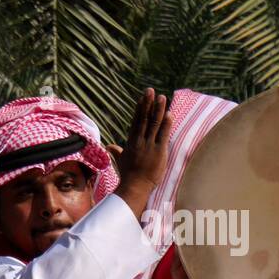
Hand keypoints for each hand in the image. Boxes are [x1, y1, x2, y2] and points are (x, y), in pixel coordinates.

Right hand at [115, 88, 171, 218]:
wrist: (134, 188)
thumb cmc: (128, 175)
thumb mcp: (121, 161)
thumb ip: (117, 151)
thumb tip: (109, 146)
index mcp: (131, 142)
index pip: (136, 121)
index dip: (140, 109)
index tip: (143, 97)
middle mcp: (139, 141)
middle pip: (144, 119)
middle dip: (148, 104)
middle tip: (150, 90)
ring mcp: (149, 146)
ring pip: (154, 124)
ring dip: (158, 110)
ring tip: (162, 97)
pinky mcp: (158, 152)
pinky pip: (163, 135)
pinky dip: (166, 124)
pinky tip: (169, 114)